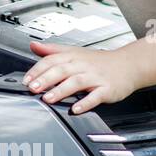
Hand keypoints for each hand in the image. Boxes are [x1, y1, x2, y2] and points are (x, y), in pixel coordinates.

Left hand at [24, 40, 144, 114]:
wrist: (129, 64)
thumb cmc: (99, 61)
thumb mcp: (75, 51)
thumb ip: (53, 50)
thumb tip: (33, 46)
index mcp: (73, 56)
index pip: (52, 60)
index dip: (37, 70)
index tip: (26, 80)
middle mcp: (83, 65)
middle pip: (62, 70)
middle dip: (45, 79)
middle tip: (33, 88)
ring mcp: (96, 77)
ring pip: (76, 82)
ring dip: (61, 90)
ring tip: (48, 98)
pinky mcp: (108, 89)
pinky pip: (96, 96)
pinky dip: (86, 103)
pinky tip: (76, 109)